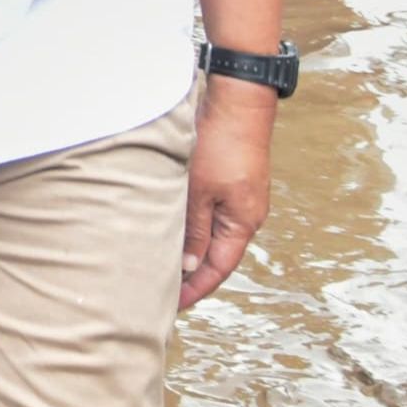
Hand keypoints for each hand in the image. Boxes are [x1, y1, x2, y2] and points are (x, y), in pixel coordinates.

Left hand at [177, 78, 272, 309]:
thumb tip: (190, 268)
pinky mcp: (230, 182)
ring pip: (212, 236)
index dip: (196, 290)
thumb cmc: (221, 144)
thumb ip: (194, 231)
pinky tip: (171, 229)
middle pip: (217, 256)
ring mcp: (239, 198)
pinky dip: (192, 229)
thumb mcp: (200, 191)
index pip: (218, 270)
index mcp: (243, 223)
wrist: (238, 100)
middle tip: (161, 291)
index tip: (173, 306)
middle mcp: (245, 215)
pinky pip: (211, 216)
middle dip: (192, 276)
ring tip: (162, 265)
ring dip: (190, 251)